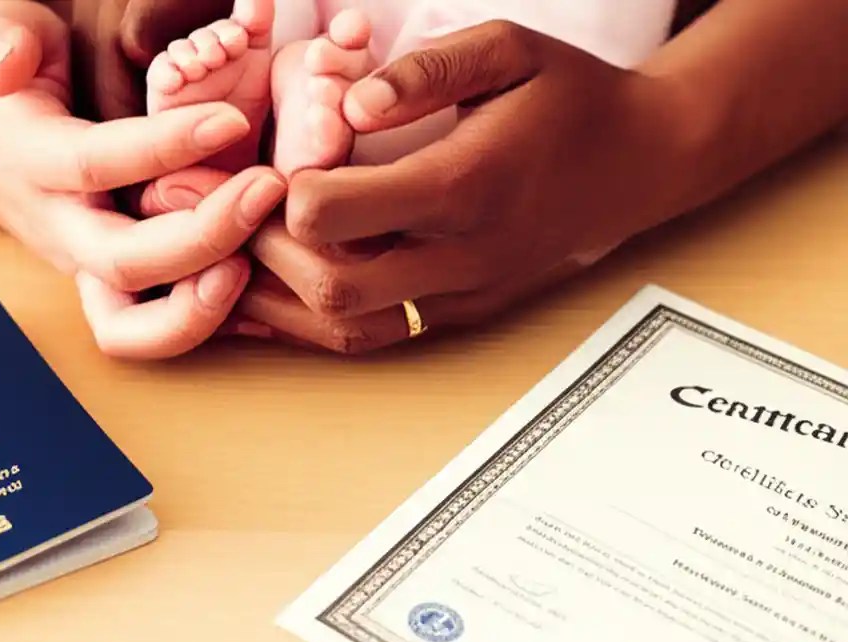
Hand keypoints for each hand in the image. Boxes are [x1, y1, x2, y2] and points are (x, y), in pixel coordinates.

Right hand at [0, 1, 286, 358]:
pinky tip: (264, 306)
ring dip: (196, 311)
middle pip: (121, 262)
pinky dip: (206, 327)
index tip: (232, 119)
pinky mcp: (107, 288)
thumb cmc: (7, 83)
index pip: (96, 163)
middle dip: (201, 237)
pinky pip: (149, 331)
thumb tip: (3, 72)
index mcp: (32, 159)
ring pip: (127, 327)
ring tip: (257, 262)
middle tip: (267, 188)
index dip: (164, 147)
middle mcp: (58, 226)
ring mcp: (82, 266)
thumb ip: (3, 39)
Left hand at [221, 20, 702, 352]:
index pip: (330, 216)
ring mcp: (462, 295)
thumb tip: (349, 107)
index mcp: (462, 186)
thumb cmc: (570, 98)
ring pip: (345, 329)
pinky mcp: (461, 313)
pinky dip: (317, 318)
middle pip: (327, 287)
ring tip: (258, 245)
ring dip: (285, 296)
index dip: (283, 190)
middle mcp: (460, 257)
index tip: (278, 159)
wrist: (642, 162)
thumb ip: (424, 72)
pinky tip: (287, 282)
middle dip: (268, 249)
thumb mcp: (508, 49)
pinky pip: (374, 336)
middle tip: (256, 207)